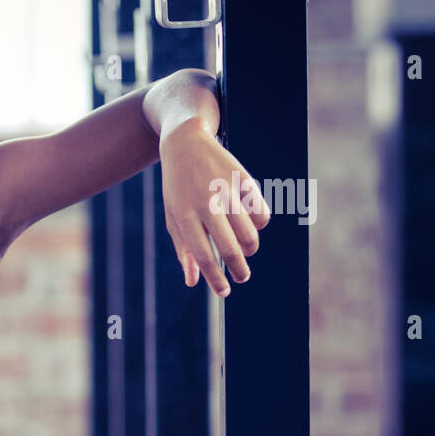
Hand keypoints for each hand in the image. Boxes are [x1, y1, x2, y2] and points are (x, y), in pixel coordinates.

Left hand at [158, 118, 270, 296]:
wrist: (186, 143)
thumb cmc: (178, 188)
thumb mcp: (173, 217)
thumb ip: (183, 250)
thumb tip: (194, 282)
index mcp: (184, 215)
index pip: (202, 255)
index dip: (215, 278)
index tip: (225, 292)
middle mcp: (206, 203)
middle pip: (230, 247)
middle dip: (240, 269)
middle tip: (242, 277)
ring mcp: (227, 190)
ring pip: (250, 232)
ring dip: (251, 248)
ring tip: (246, 251)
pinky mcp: (244, 179)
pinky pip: (261, 213)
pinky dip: (260, 225)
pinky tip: (252, 226)